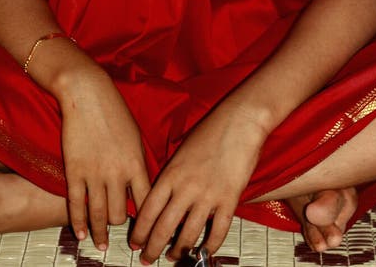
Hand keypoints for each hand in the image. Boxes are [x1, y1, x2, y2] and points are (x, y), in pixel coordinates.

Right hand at [58, 64, 150, 249]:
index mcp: (136, 162)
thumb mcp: (135, 136)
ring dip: (101, 233)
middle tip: (121, 237)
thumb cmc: (114, 111)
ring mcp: (94, 173)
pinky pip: (77, 205)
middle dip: (122, 226)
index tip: (147, 232)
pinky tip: (81, 234)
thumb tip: (141, 188)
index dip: (147, 221)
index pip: (146, 202)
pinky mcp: (74, 171)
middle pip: (122, 213)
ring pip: (99, 214)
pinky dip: (79, 223)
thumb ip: (138, 163)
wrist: (87, 94)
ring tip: (101, 245)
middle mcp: (117, 172)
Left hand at [130, 101, 266, 263]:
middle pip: (163, 227)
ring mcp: (208, 195)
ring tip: (174, 257)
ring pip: (188, 234)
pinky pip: (218, 231)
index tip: (135, 243)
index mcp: (171, 174)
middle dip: (152, 247)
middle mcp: (186, 188)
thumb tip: (163, 197)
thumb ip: (172, 175)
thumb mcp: (182, 151)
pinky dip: (210, 245)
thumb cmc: (210, 130)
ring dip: (179, 250)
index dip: (140, 231)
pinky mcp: (229, 199)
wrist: (239, 121)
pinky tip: (204, 251)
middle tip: (147, 259)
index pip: (148, 210)